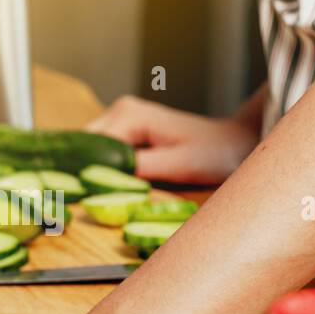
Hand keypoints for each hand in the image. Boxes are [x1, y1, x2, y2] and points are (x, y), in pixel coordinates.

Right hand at [88, 95, 258, 184]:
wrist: (236, 142)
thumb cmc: (215, 153)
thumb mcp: (177, 165)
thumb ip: (138, 170)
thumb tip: (99, 179)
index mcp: (129, 116)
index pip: (88, 148)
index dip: (82, 174)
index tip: (78, 199)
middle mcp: (121, 111)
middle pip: (83, 147)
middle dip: (83, 173)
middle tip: (84, 203)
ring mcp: (123, 118)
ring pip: (91, 150)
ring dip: (93, 171)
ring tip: (98, 196)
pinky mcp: (128, 130)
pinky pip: (104, 152)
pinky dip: (104, 169)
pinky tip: (111, 186)